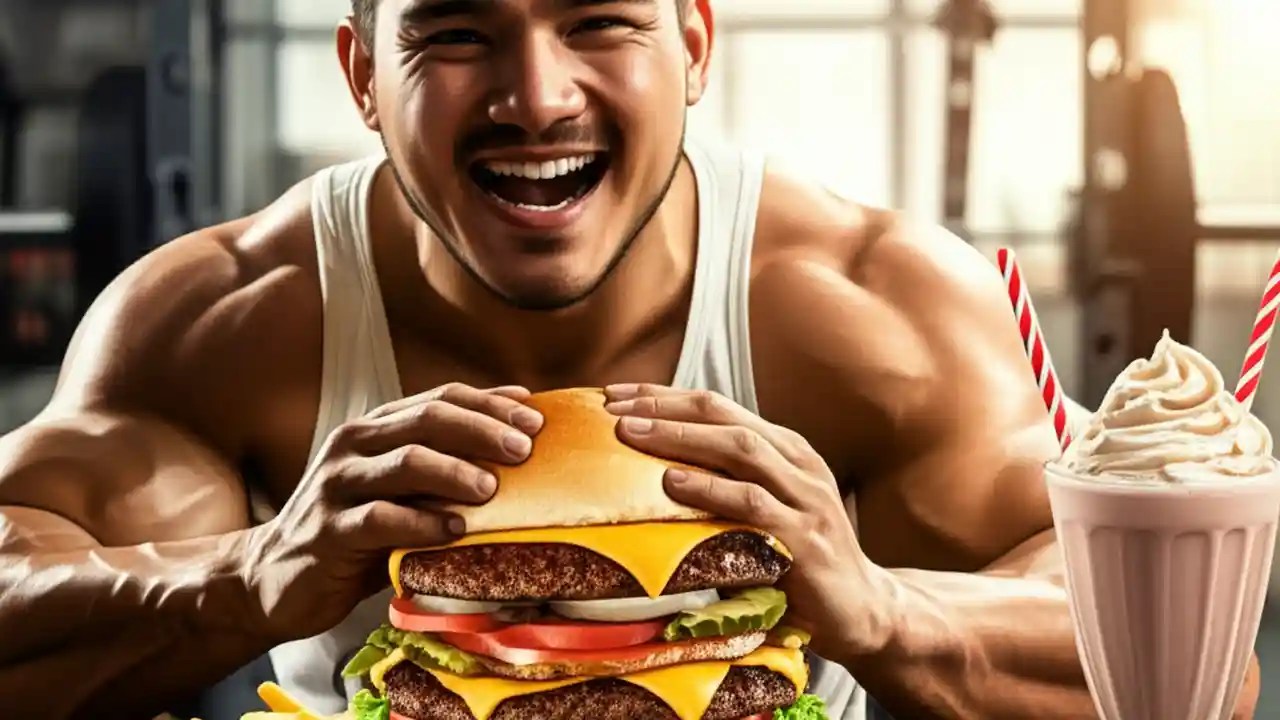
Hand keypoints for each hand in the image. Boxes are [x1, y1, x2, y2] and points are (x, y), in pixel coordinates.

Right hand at [239, 383, 543, 640]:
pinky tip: (455, 529)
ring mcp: (336, 485)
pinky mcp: (327, 531)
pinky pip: (379, 519)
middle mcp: (353, 445)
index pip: (440, 397)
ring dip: (455, 471)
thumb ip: (443, 470)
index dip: (491, 404)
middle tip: (525, 450)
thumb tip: (519, 455)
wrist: (272, 577)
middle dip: (482, 430)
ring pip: (404, 461)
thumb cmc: (355, 533)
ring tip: (493, 489)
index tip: (537, 420)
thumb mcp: (399, 493)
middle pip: (427, 419)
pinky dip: (422, 522)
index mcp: (375, 428)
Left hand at [604, 384, 895, 661]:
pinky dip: (711, 489)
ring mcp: (806, 497)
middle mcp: (797, 463)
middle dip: (666, 408)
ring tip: (633, 435)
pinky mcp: (806, 538)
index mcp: (784, 449)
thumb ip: (722, 485)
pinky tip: (673, 483)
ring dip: (681, 438)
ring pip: (740, 449)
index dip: (665, 397)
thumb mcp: (762, 510)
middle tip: (615, 409)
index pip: (717, 408)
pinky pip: (753, 504)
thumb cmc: (797, 559)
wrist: (863, 609)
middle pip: (725, 418)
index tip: (614, 395)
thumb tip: (646, 473)